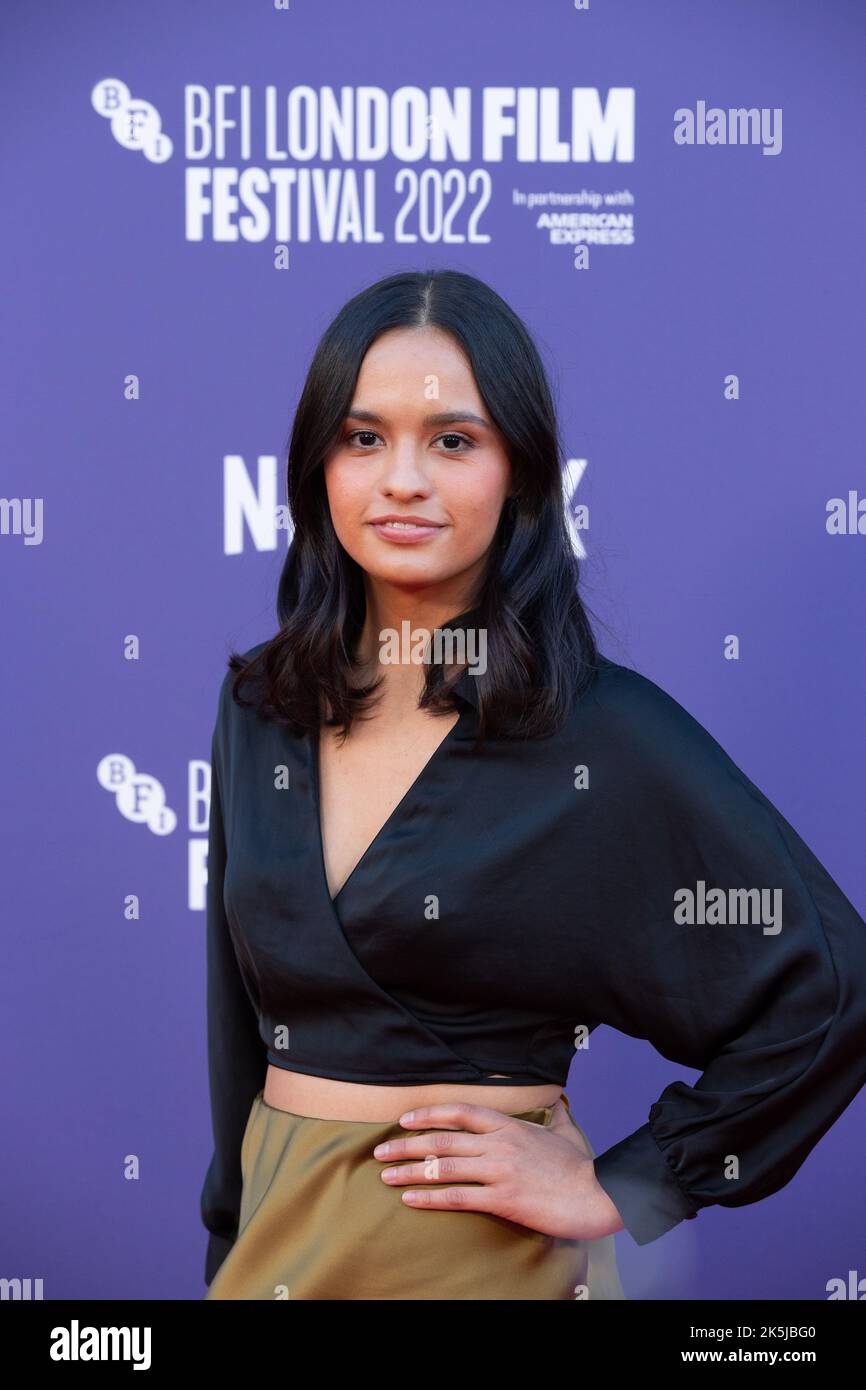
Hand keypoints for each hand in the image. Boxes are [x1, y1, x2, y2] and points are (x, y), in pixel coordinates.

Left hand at [371, 1097, 625, 1239]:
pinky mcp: (503, 1197)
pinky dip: (431, 1197)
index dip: (430, 1114)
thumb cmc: (583, 1167)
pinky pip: (459, 1196)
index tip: (405, 1119)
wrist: (599, 1194)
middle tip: (381, 1152)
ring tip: (386, 1177)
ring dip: (410, 1171)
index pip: (461, 1112)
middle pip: (443, 1138)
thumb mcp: (568, 1133)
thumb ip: (558, 1115)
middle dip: (407, 1145)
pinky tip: (411, 1199)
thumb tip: (560, 1102)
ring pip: (445, 1165)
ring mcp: (500, 1169)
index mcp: (511, 1126)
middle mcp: (500, 1143)